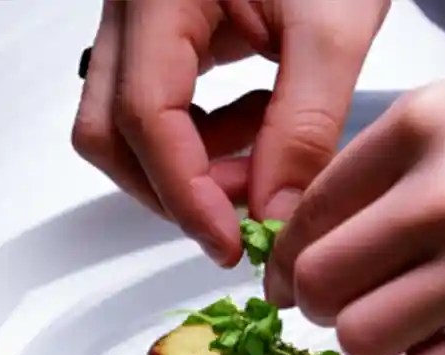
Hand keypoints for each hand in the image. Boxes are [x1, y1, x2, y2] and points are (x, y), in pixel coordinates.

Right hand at [72, 0, 389, 266]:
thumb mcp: (335, 27)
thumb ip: (304, 126)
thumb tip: (275, 215)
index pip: (145, 115)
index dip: (185, 191)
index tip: (230, 241)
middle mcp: (130, 6)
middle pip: (109, 130)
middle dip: (173, 187)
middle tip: (244, 215)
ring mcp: (138, 19)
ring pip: (124, 124)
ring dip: (189, 165)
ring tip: (266, 153)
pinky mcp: (162, 31)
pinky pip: (156, 104)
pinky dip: (202, 137)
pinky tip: (259, 122)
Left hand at [267, 58, 444, 354]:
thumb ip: (411, 163)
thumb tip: (340, 223)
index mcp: (432, 122)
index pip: (311, 208)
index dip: (293, 256)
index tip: (298, 276)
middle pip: (320, 278)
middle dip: (321, 305)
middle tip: (345, 309)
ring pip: (361, 336)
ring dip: (373, 343)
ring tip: (410, 328)